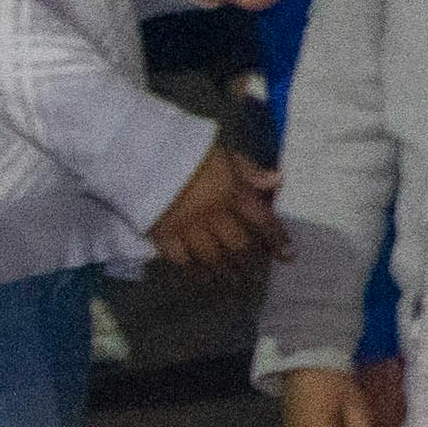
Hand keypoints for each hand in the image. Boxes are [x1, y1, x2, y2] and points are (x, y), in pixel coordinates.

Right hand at [145, 140, 283, 284]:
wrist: (139, 153)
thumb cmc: (185, 149)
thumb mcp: (223, 153)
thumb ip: (249, 170)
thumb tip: (278, 181)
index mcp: (230, 191)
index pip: (261, 219)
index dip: (277, 238)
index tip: (288, 254)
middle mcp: (213, 214)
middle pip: (238, 244)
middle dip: (250, 260)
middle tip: (256, 270)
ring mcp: (187, 227)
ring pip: (212, 256)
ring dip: (226, 269)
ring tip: (233, 277)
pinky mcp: (162, 234)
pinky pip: (181, 259)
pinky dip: (194, 270)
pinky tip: (202, 277)